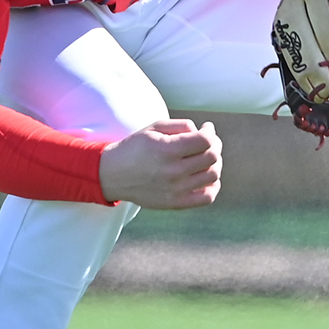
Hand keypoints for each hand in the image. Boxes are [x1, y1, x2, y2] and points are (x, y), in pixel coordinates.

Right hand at [98, 118, 221, 208]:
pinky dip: (213, 186)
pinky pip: (207, 198)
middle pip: (212, 157)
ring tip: (206, 157)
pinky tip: (206, 176)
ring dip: (214, 163)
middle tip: (208, 141)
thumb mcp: (154, 127)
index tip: (206, 128)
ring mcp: (175, 190)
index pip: (205, 141)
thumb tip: (204, 132)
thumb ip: (182, 125)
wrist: (113, 175)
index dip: (210, 132)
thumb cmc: (136, 147)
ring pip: (213, 176)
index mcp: (167, 150)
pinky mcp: (175, 203)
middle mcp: (173, 171)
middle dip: (215, 145)